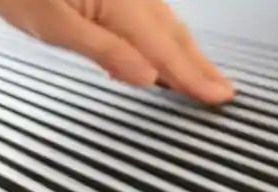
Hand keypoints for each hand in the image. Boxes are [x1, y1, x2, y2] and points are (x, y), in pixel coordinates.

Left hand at [0, 0, 234, 103]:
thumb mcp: (54, 26)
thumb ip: (105, 51)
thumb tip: (148, 77)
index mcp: (121, 2)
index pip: (166, 49)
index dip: (193, 76)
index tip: (217, 96)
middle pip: (174, 32)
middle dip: (198, 64)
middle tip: (223, 90)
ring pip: (164, 21)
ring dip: (183, 50)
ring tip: (200, 76)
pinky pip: (147, 12)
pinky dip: (160, 35)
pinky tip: (156, 53)